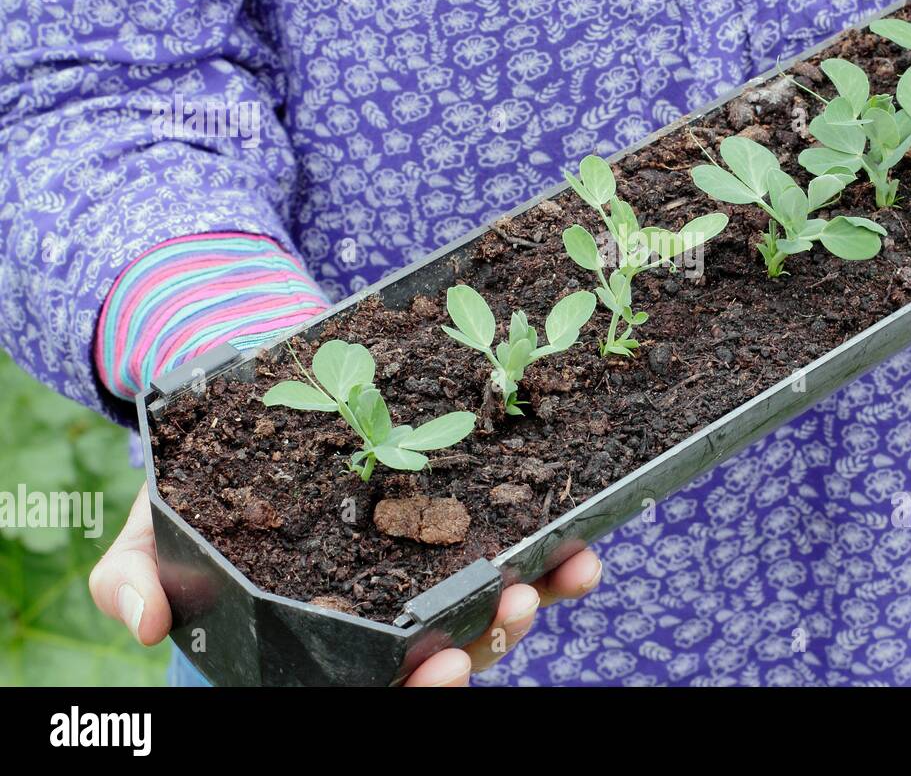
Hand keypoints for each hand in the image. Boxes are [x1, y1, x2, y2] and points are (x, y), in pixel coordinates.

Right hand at [90, 484, 602, 686]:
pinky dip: (558, 559)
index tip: (439, 667)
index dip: (415, 685)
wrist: (255, 416)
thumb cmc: (204, 491)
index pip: (379, 681)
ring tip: (547, 578)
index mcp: (328, 636)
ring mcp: (439, 570)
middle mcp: (391, 614)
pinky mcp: (471, 524)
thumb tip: (142, 625)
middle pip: (454, 650)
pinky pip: (526, 552)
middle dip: (486, 642)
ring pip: (496, 608)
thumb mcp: (156, 529)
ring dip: (530, 600)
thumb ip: (138, 577)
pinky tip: (581, 548)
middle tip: (505, 613)